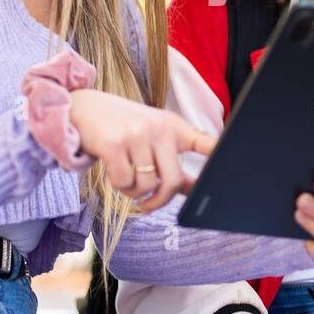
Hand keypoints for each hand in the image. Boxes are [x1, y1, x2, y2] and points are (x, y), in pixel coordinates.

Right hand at [67, 89, 216, 211]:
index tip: (231, 174)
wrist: (82, 108)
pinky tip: (113, 171)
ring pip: (145, 186)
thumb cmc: (122, 128)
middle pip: (173, 181)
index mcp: (173, 126)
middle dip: (160, 200)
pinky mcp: (115, 144)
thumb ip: (170, 161)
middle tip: (149, 205)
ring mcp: (137, 135)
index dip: (219, 159)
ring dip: (133, 192)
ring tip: (125, 177)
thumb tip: (192, 189)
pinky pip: (124, 183)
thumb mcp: (150, 138)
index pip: (205, 143)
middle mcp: (159, 128)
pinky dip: (118, 185)